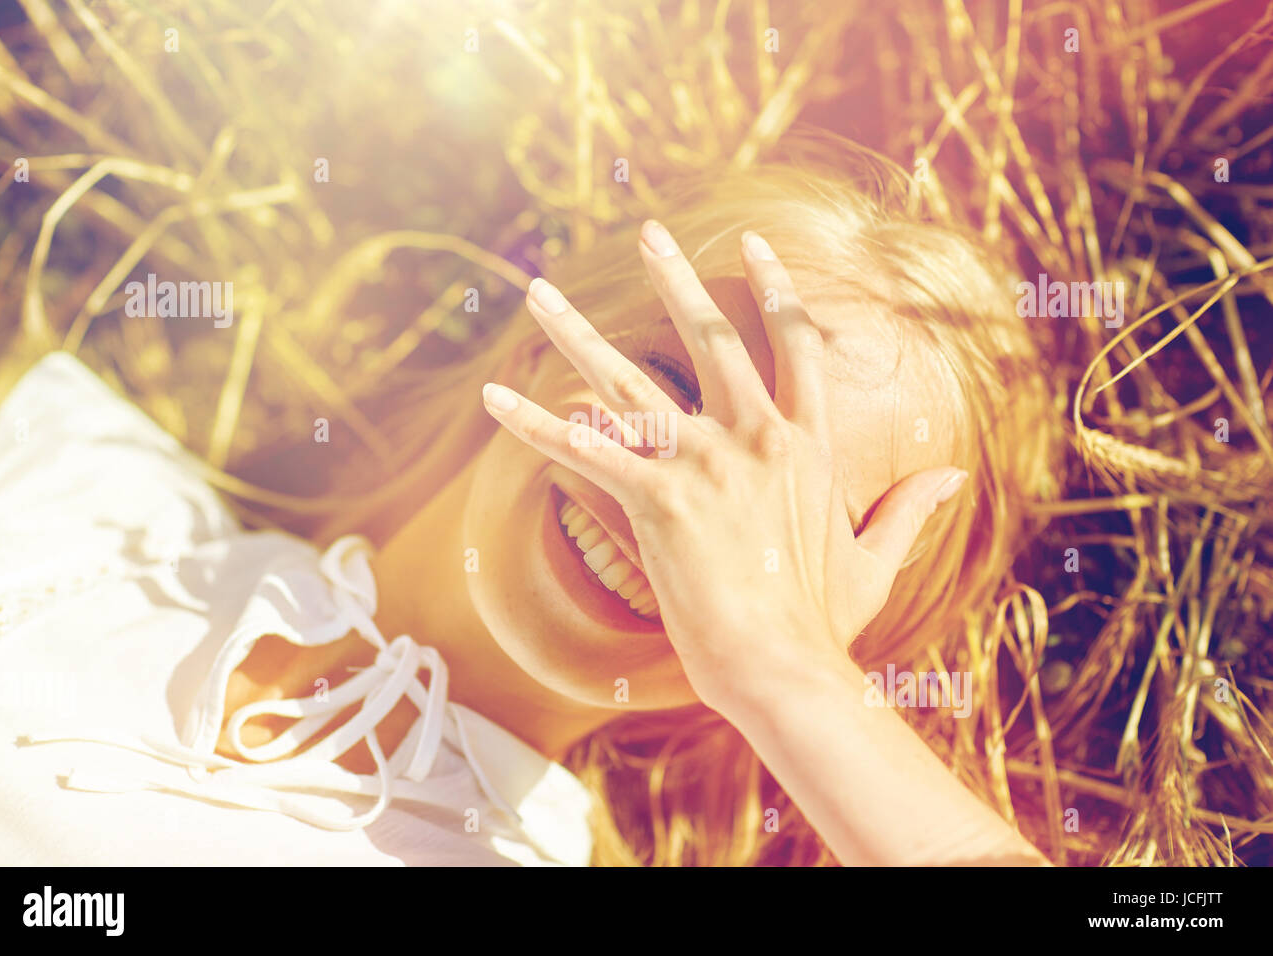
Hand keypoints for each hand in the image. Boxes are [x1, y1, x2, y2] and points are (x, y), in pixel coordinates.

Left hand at [481, 220, 966, 712]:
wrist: (784, 668)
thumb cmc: (825, 624)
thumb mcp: (876, 559)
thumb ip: (909, 508)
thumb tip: (956, 476)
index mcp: (808, 445)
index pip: (795, 346)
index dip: (775, 290)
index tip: (753, 244)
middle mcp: (756, 437)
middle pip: (710, 338)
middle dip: (676, 279)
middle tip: (649, 232)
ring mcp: (707, 463)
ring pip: (628, 381)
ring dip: (577, 333)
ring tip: (540, 293)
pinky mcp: (660, 498)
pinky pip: (586, 451)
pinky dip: (537, 427)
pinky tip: (496, 399)